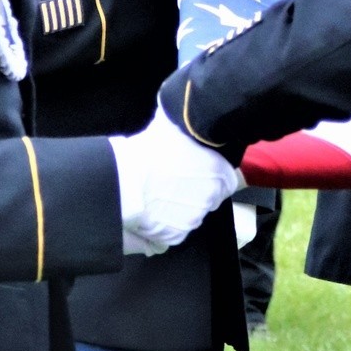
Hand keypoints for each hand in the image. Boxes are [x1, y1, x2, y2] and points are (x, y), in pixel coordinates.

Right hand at [110, 105, 239, 256]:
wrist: (122, 180)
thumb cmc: (146, 150)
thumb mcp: (171, 127)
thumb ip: (189, 129)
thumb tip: (189, 115)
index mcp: (217, 172)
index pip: (228, 181)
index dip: (212, 176)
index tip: (197, 172)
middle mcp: (210, 198)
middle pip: (211, 198)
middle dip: (198, 191)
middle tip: (174, 181)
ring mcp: (193, 219)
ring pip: (194, 214)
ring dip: (183, 207)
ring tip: (161, 194)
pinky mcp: (176, 235)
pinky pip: (178, 229)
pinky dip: (170, 222)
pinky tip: (154, 209)